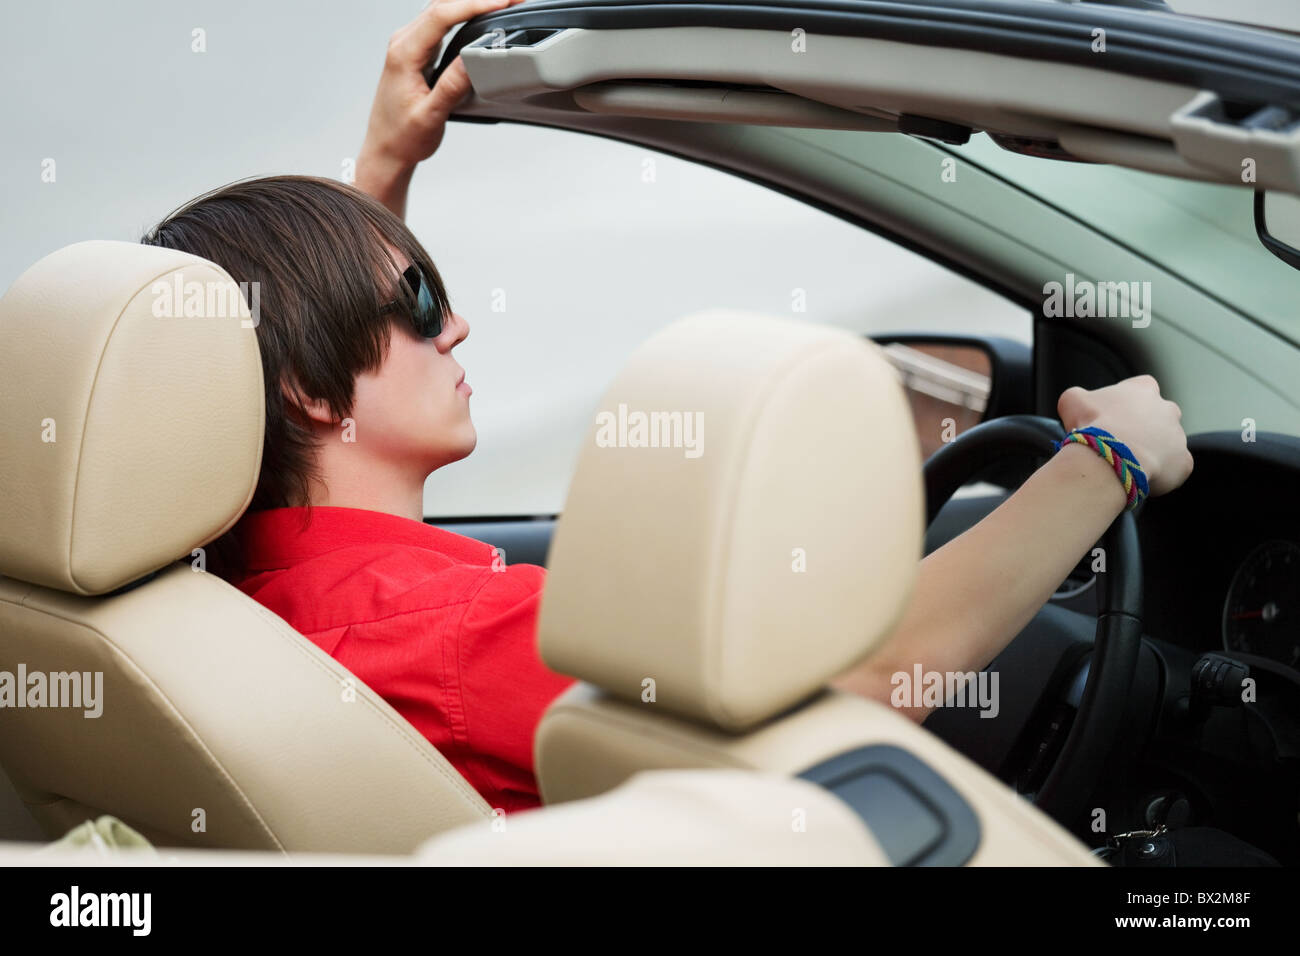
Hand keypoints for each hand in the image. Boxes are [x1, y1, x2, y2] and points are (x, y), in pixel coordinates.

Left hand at [357, 0, 523, 211]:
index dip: (474, 5)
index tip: (502, 3)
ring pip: (441, 9)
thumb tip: (474, 59)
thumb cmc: (402, 137)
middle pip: (442, 4)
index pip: (442, 15)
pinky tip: (480, 17)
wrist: (385, 150)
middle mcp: (403, 43)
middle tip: (511, 0)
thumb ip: (452, 86)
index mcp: (404, 54)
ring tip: (501, 6)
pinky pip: (440, 22)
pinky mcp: (416, 51)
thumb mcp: (431, 116)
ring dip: (471, 5)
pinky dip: (463, 15)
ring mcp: (408, 44)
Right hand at [1057, 375, 1192, 496]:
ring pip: (1167, 444)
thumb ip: (1079, 397)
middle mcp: (1167, 409)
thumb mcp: (1072, 401)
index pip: (1141, 388)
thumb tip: (1078, 402)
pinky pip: (1173, 468)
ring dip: (1151, 451)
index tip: (1112, 416)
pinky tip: (1140, 477)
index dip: (1126, 403)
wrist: (1110, 458)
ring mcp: (1179, 437)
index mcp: (1144, 389)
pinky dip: (1160, 473)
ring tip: (1127, 464)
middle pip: (1158, 416)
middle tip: (1121, 442)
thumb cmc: (1092, 425)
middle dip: (1143, 427)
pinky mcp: (1183, 462)